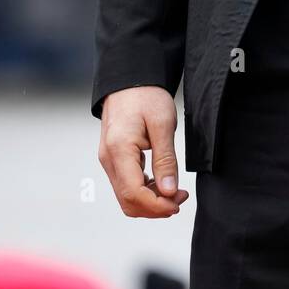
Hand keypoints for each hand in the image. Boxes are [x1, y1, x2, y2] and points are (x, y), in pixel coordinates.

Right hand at [98, 86, 189, 217]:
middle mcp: (108, 159)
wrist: (129, 80)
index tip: (178, 203)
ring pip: (126, 196)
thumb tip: (169, 192)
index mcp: (119, 149)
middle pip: (127, 201)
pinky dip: (145, 192)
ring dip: (150, 202)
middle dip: (155, 208)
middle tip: (180, 198)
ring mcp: (109, 160)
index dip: (156, 206)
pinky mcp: (114, 159)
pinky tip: (163, 185)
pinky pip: (127, 185)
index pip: (133, 193)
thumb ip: (165, 159)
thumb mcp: (163, 124)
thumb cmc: (146, 96)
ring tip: (175, 192)